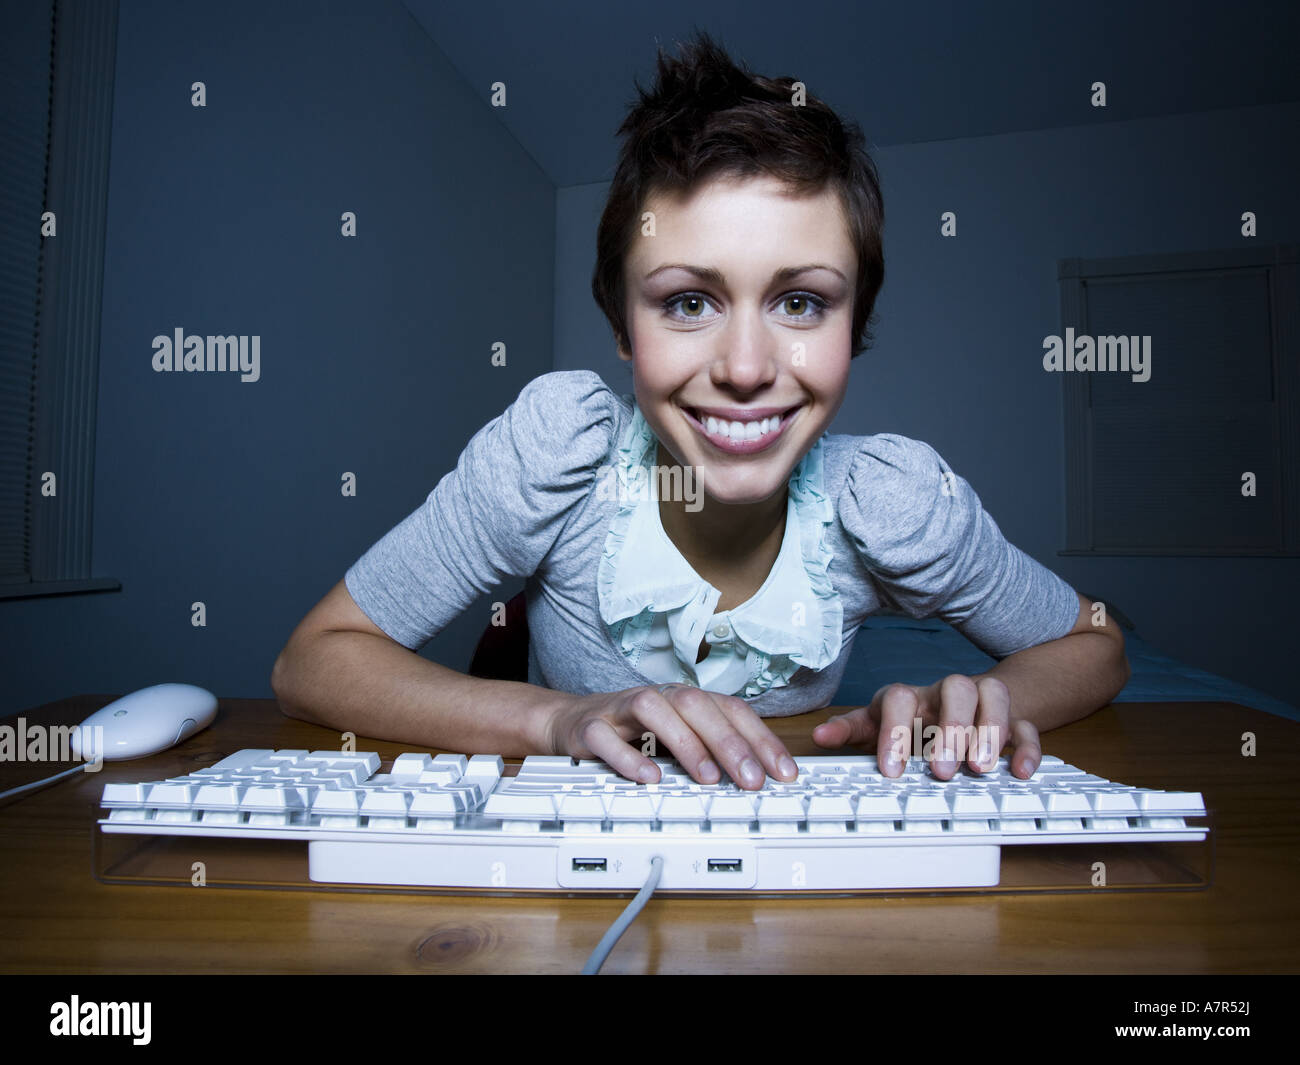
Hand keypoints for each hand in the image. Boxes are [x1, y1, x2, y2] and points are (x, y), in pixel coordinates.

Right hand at [545, 684, 798, 789]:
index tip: (784, 772)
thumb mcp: (679, 740)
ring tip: (707, 778)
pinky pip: (606, 737)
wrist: (572, 722)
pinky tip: (649, 779)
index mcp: (686, 700)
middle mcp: (659, 698)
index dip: (761, 739)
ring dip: (685, 743)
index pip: (731, 709)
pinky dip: (628, 757)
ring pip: (654, 710)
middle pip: (697, 705)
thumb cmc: (634, 733)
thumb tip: (757, 778)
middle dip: (730, 742)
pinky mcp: (590, 727)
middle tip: (752, 780)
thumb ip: (712, 753)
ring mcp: (622, 709)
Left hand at [810, 674, 1040, 779]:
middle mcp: (945, 694)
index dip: (894, 731)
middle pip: (954, 688)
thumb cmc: (913, 720)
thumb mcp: (879, 724)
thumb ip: (852, 731)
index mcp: (910, 696)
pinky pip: (1026, 723)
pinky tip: (1022, 771)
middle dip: (949, 728)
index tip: (891, 770)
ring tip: (981, 768)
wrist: (961, 705)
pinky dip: (1027, 746)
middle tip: (942, 770)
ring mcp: (981, 702)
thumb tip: (818, 736)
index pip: (899, 698)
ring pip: (992, 695)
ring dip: (989, 729)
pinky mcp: (1012, 719)